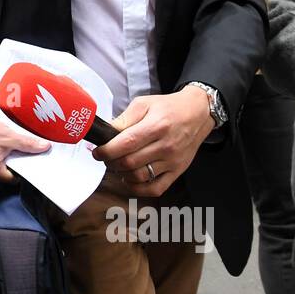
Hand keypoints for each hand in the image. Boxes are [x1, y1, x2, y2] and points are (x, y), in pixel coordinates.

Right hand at [0, 114, 48, 182]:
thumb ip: (27, 144)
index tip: (23, 160)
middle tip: (11, 150)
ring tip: (0, 148)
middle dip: (11, 163)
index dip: (21, 169)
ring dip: (1, 161)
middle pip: (4, 174)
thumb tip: (42, 147)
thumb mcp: (9, 136)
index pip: (14, 178)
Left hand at [91, 88, 215, 197]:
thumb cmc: (168, 108)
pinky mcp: (177, 171)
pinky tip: (130, 179)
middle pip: (130, 163)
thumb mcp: (143, 104)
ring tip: (118, 164)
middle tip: (106, 157)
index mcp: (156, 126)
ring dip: (122, 174)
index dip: (107, 151)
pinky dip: (138, 188)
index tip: (97, 152)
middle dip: (111, 162)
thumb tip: (105, 132)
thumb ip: (123, 119)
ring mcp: (173, 161)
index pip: (126, 144)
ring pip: (140, 177)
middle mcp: (166, 146)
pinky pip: (155, 189)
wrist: (197, 114)